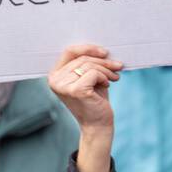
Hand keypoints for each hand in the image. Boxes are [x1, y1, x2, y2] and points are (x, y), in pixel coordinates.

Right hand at [48, 44, 122, 171]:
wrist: (98, 124)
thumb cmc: (94, 99)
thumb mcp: (89, 77)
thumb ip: (88, 62)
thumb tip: (101, 47)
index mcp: (54, 75)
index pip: (69, 51)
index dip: (88, 48)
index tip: (104, 52)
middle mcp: (55, 80)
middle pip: (82, 58)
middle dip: (103, 61)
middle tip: (117, 66)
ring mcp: (63, 86)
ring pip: (89, 65)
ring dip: (106, 70)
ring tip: (114, 77)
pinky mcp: (76, 90)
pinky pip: (94, 73)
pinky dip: (104, 77)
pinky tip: (107, 85)